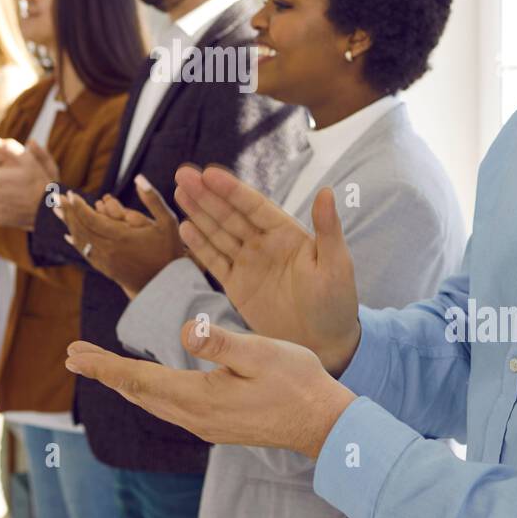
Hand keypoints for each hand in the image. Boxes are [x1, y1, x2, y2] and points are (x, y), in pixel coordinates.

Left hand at [56, 175, 183, 295]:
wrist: (169, 286)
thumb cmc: (170, 252)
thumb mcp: (168, 222)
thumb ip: (152, 198)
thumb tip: (139, 177)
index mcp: (121, 237)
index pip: (91, 219)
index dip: (78, 206)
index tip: (70, 194)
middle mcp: (109, 250)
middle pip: (81, 229)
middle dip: (68, 212)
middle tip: (56, 197)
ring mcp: (106, 262)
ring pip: (81, 241)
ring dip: (68, 225)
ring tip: (58, 211)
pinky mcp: (107, 270)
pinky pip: (85, 254)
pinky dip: (75, 242)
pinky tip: (68, 235)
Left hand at [65, 322, 356, 458]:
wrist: (323, 422)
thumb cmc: (297, 382)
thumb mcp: (262, 352)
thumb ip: (222, 342)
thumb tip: (188, 329)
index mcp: (200, 397)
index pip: (139, 379)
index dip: (104, 365)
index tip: (74, 354)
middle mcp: (195, 417)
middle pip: (138, 392)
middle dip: (105, 372)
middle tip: (74, 355)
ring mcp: (204, 424)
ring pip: (151, 401)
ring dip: (124, 382)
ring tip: (100, 366)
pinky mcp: (215, 424)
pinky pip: (168, 406)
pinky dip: (147, 390)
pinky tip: (146, 384)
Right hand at [174, 164, 361, 375]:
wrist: (326, 344)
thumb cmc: (337, 303)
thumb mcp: (336, 265)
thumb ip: (328, 229)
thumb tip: (327, 190)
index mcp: (287, 233)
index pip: (254, 206)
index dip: (231, 190)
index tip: (209, 173)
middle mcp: (264, 243)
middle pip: (230, 214)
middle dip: (206, 195)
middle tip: (182, 174)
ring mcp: (249, 263)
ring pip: (218, 233)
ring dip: (198, 212)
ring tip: (179, 191)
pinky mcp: (238, 286)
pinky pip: (215, 261)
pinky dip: (200, 245)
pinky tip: (185, 227)